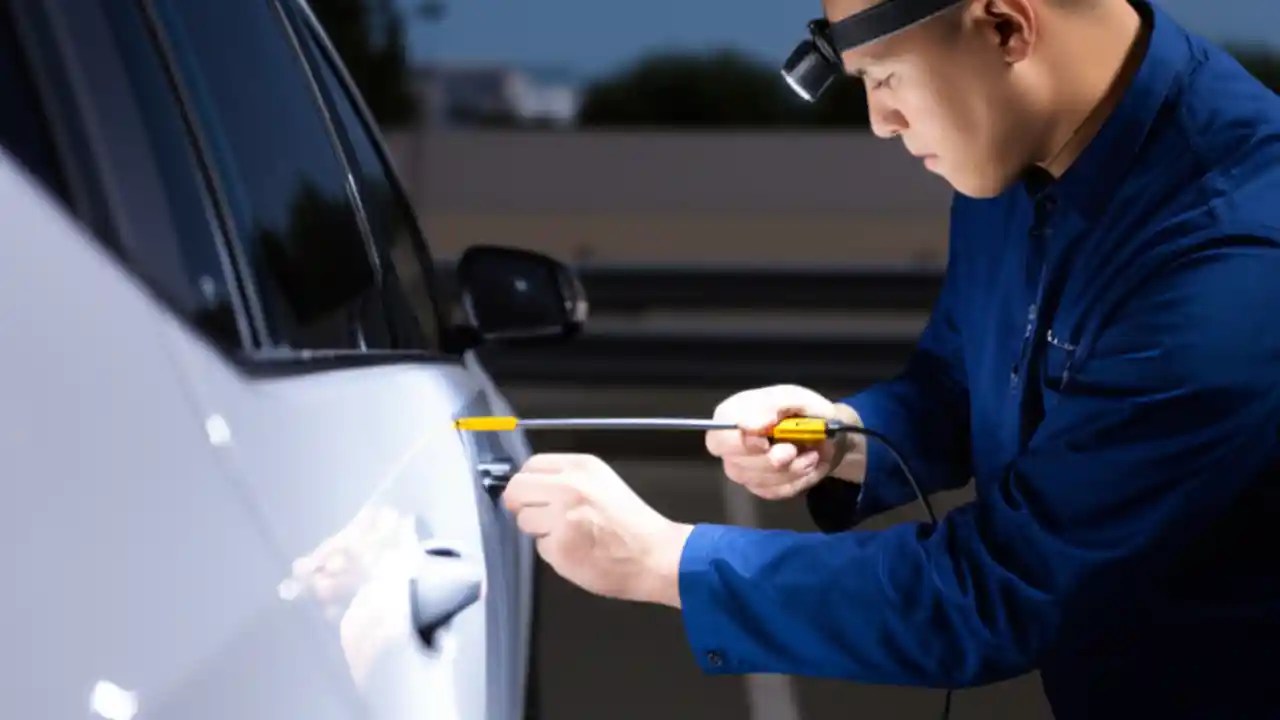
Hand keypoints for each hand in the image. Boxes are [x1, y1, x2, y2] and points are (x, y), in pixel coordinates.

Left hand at [502, 454, 692, 607]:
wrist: (656, 556)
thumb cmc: (631, 524)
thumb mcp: (602, 483)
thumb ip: (567, 479)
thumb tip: (530, 488)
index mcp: (581, 466)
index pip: (530, 466)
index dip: (528, 484)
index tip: (535, 496)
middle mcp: (569, 486)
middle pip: (515, 490)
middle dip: (523, 506)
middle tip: (543, 518)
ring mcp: (563, 517)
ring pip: (524, 520)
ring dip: (540, 531)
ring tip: (570, 536)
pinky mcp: (560, 546)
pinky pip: (539, 547)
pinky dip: (553, 552)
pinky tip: (577, 551)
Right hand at [706, 384, 866, 499]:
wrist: (825, 435)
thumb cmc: (801, 411)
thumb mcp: (794, 397)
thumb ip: (774, 404)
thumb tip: (755, 424)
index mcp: (730, 418)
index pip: (717, 439)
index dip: (738, 442)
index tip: (765, 438)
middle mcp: (730, 449)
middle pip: (737, 464)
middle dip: (771, 459)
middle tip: (793, 449)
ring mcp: (745, 472)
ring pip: (761, 479)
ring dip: (792, 468)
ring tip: (811, 453)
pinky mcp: (763, 489)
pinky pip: (777, 490)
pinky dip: (799, 477)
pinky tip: (808, 463)